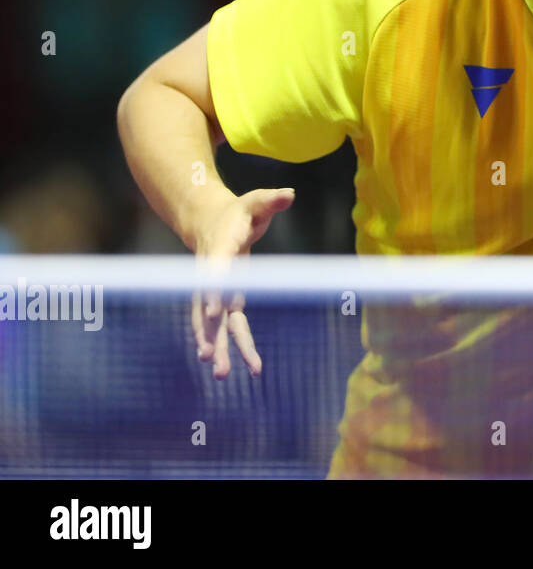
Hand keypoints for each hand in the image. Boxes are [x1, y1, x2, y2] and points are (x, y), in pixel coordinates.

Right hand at [190, 187, 294, 378]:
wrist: (212, 222)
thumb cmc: (239, 212)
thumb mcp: (256, 201)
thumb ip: (271, 200)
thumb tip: (289, 194)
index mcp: (219, 248)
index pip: (214, 270)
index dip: (214, 290)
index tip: (212, 311)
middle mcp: (212, 275)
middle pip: (208, 306)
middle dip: (208, 332)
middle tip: (208, 357)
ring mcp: (216, 291)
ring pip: (215, 323)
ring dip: (218, 348)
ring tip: (222, 375)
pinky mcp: (225, 300)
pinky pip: (228, 325)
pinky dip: (233, 344)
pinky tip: (242, 366)